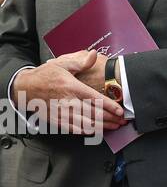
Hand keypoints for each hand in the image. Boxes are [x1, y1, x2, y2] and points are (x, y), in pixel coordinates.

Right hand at [11, 51, 125, 133]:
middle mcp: (68, 101)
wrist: (23, 88)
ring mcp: (61, 112)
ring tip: (114, 127)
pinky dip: (84, 130)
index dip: (109, 106)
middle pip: (93, 113)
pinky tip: (94, 131)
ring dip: (101, 126)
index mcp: (72, 87)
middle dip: (110, 118)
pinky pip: (72, 128)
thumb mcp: (62, 64)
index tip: (120, 111)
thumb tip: (95, 54)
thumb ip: (81, 62)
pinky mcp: (55, 120)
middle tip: (122, 121)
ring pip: (85, 122)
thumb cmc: (45, 75)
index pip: (95, 98)